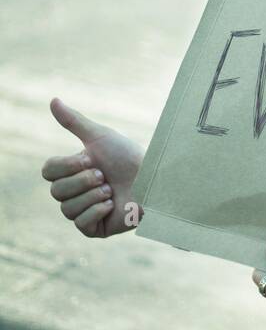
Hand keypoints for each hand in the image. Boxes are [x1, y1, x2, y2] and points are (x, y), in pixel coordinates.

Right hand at [41, 97, 144, 237]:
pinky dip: (96, 211)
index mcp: (72, 171)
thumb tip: (53, 100)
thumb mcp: (99, 136)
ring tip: (110, 190)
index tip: (90, 159)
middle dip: (83, 181)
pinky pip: (80, 224)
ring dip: (92, 196)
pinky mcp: (95, 229)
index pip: (48, 171)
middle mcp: (75, 192)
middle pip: (56, 191)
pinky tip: (112, 205)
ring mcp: (84, 212)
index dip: (67, 166)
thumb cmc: (128, 156)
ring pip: (66, 209)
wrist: (152, 179)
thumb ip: (74, 121)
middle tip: (104, 176)